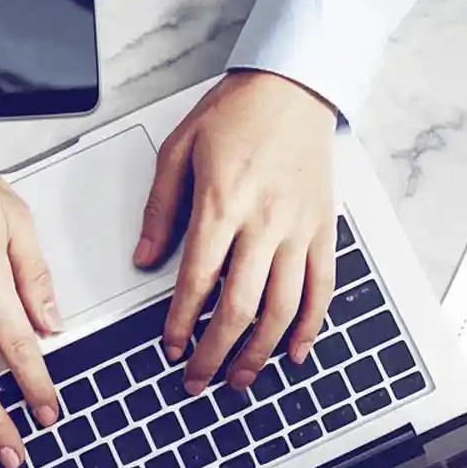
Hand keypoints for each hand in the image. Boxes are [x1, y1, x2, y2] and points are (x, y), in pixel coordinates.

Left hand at [134, 71, 338, 394]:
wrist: (293, 87)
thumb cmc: (235, 113)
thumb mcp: (178, 151)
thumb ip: (159, 210)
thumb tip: (142, 261)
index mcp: (222, 204)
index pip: (198, 282)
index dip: (182, 324)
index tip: (172, 347)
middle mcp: (264, 223)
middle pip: (240, 307)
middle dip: (216, 352)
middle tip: (198, 379)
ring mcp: (299, 230)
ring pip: (283, 308)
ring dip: (260, 352)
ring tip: (240, 378)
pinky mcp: (323, 230)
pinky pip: (322, 289)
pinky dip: (310, 326)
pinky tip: (295, 352)